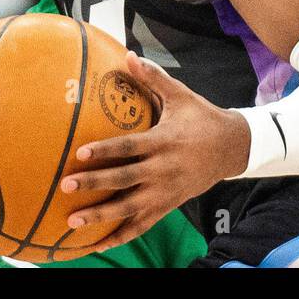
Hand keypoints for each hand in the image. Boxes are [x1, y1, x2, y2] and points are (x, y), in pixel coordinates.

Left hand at [57, 51, 248, 253]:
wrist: (233, 148)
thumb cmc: (201, 118)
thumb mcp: (181, 95)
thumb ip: (153, 78)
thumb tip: (128, 55)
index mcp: (163, 141)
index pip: (129, 147)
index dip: (105, 151)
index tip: (80, 153)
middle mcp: (162, 170)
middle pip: (123, 180)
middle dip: (94, 184)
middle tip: (65, 186)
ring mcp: (165, 192)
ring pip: (129, 208)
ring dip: (100, 216)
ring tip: (72, 221)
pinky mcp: (169, 205)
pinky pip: (142, 225)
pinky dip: (120, 235)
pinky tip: (98, 243)